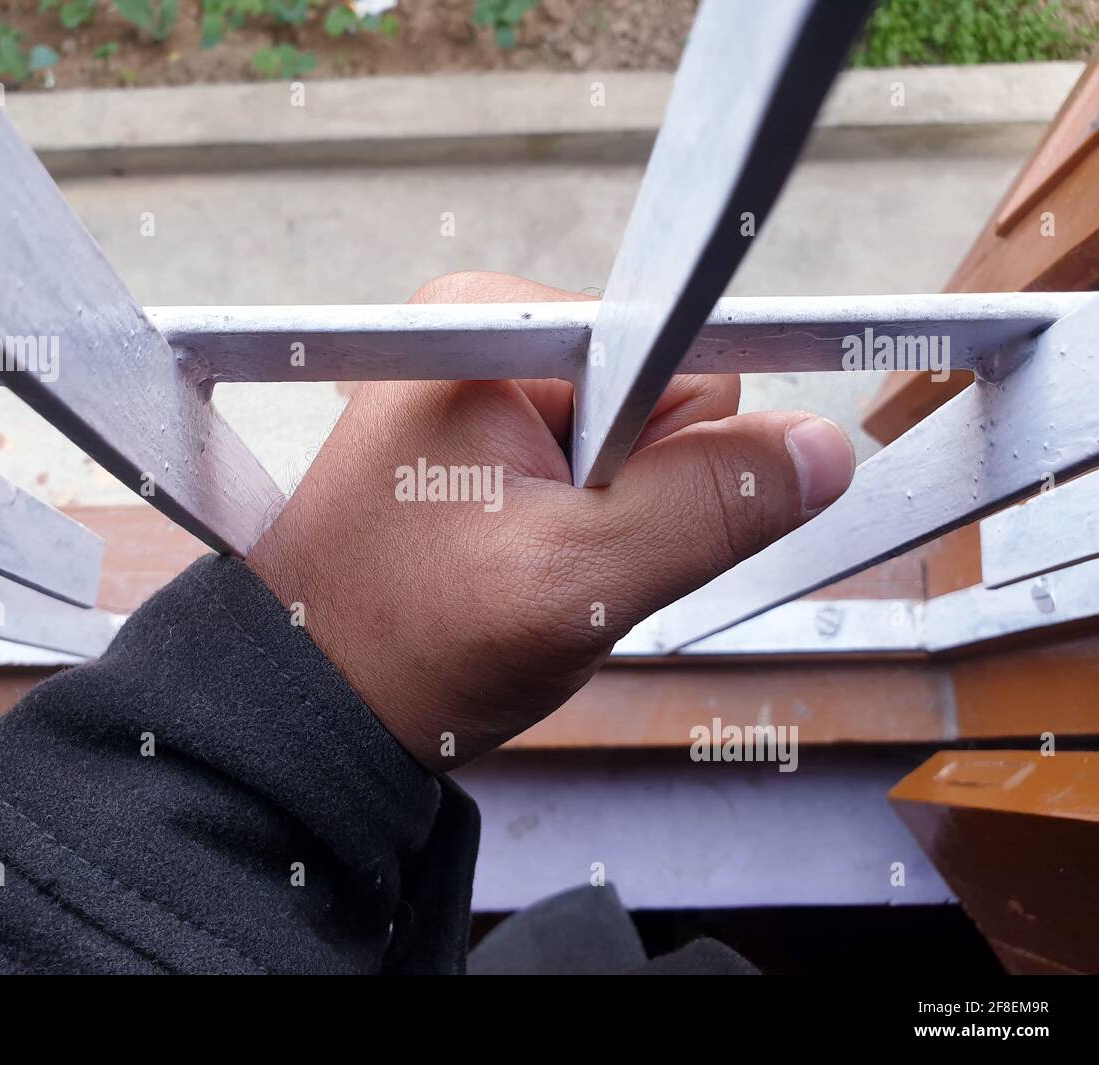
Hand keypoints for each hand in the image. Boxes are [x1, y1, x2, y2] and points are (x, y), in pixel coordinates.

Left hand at [247, 271, 854, 768]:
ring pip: (638, 449)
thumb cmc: (407, 638)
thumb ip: (708, 508)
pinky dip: (585, 532)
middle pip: (665, 401)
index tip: (638, 521)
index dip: (686, 454)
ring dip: (611, 526)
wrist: (320, 700)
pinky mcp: (490, 442)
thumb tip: (819, 450)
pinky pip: (598, 476)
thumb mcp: (578, 581)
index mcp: (497, 327)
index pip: (682, 356)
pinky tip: (525, 566)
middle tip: (562, 560)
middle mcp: (491, 338)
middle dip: (640, 499)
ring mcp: (490, 390)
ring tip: (530, 571)